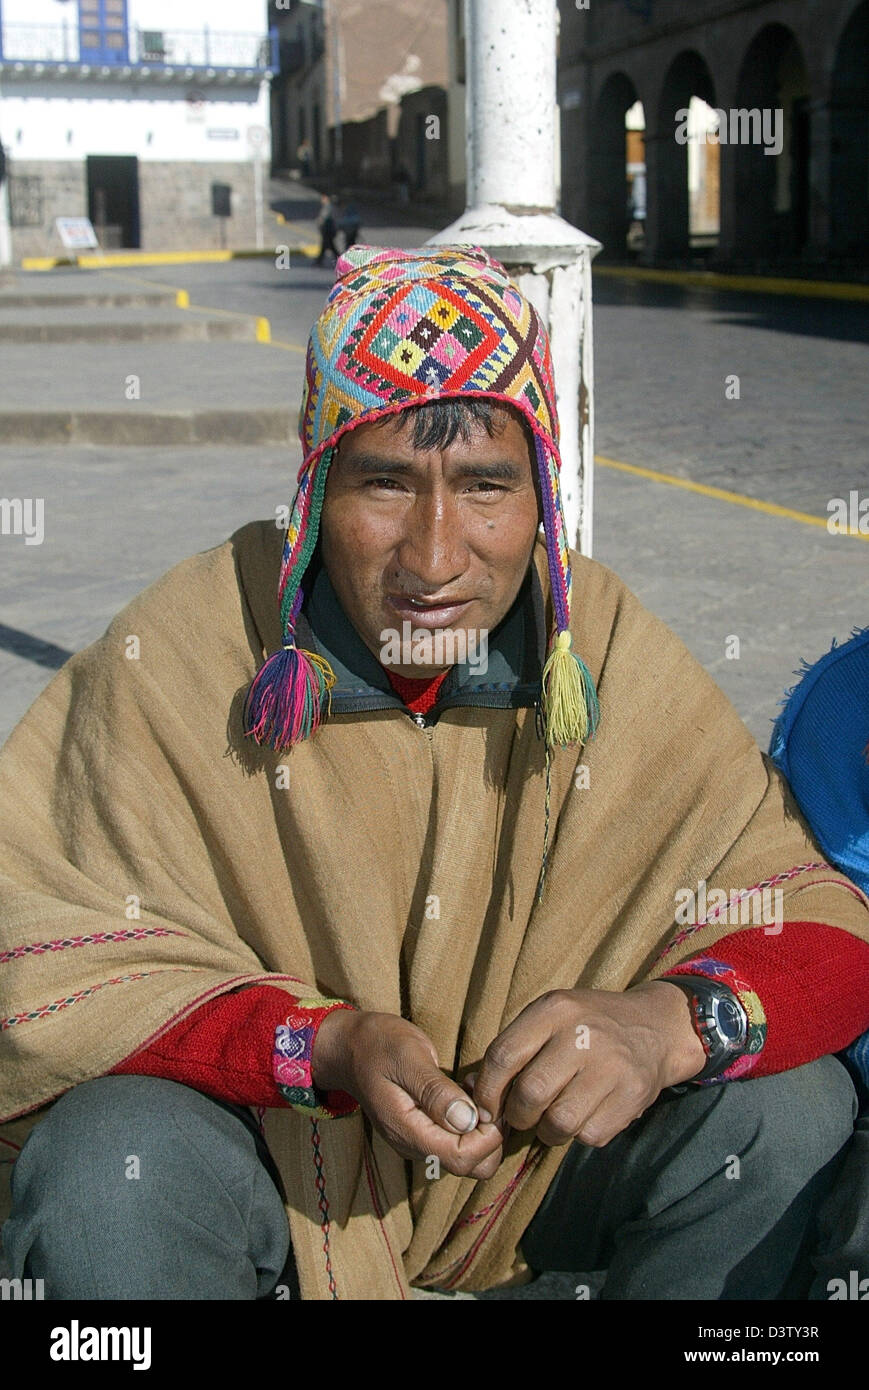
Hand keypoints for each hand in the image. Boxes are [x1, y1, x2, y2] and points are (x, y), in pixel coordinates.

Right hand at [311, 1009, 506, 1179]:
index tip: (490, 1101)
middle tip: (488, 1096)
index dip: (487, 1136)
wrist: (349, 1047)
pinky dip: (472, 1124)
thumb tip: (468, 1120)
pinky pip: (457, 1142)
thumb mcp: (408, 1057)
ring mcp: (419, 1142)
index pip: (460, 1158)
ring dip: (483, 1130)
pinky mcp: (424, 1133)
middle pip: (470, 1167)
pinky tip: (466, 1092)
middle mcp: (414, 1146)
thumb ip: (435, 1091)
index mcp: (408, 1131)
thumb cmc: (377, 1045)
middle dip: (491, 1138)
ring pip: (467, 1158)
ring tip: (474, 1089)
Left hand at [470, 982, 707, 1149]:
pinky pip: (589, 1135)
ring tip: (554, 1115)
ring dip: (548, 1130)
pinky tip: (587, 1112)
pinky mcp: (632, 1096)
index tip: (486, 1107)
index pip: (503, 1056)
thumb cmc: (587, 1026)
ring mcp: (612, 1067)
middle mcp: (583, 1035)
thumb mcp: (550, 1018)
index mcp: (555, 1009)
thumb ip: (513, 1049)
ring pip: (559, 1122)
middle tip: (524, 1114)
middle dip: (518, 1115)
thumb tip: (470, 1090)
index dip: (486, 1090)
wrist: (655, 1028)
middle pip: (529, 1094)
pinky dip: (581, 1133)